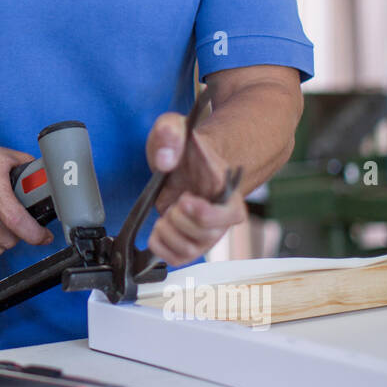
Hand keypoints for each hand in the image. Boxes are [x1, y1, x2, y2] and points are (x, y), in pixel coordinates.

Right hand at [0, 133, 54, 256]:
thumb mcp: (4, 155)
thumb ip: (28, 172)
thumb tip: (50, 184)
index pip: (14, 218)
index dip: (33, 233)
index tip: (42, 236)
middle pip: (4, 237)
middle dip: (19, 237)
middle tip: (20, 228)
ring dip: (1, 242)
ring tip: (3, 230)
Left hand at [144, 113, 245, 265]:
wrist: (187, 163)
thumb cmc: (186, 149)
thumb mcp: (175, 127)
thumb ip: (170, 133)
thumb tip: (165, 158)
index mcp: (226, 190)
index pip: (229, 214)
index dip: (206, 214)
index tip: (184, 200)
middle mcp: (220, 216)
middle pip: (206, 235)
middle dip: (180, 219)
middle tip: (173, 201)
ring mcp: (206, 232)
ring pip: (191, 250)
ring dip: (169, 234)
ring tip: (165, 215)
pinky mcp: (190, 243)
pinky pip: (178, 259)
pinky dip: (161, 248)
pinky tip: (157, 231)